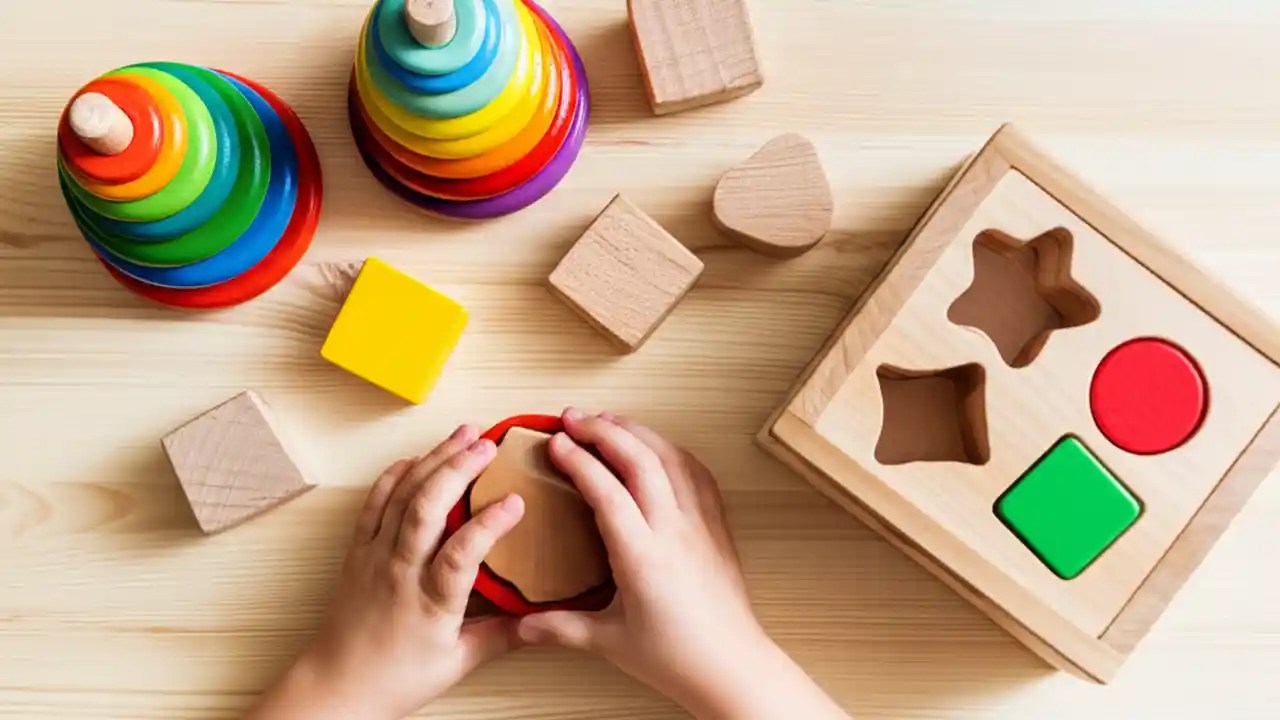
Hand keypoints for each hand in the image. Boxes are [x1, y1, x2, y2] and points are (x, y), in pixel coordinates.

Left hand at [245, 425, 525, 719]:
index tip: (516, 501)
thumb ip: (503, 637)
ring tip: (462, 435)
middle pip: (426, 507)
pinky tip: (416, 459)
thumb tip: (543, 621)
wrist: (336, 687)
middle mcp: (400, 570)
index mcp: (431, 601)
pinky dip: (394, 476)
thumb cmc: (394, 680)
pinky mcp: (358, 551)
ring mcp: (375, 555)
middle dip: (458, 468)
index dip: (489, 523)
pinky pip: (374, 503)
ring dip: (433, 460)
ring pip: (403, 495)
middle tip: (489, 445)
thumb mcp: (457, 663)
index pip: (462, 553)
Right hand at [517, 410, 847, 719]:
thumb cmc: (676, 659)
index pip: (608, 492)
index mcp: (642, 558)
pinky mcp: (717, 526)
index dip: (579, 461)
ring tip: (607, 420)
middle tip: (572, 418)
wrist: (732, 667)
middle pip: (640, 461)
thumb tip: (520, 624)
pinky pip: (696, 473)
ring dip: (637, 431)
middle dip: (604, 430)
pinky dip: (671, 450)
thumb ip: (561, 627)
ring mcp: (700, 524)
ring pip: (670, 458)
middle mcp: (674, 532)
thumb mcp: (609, 642)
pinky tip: (654, 446)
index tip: (555, 443)